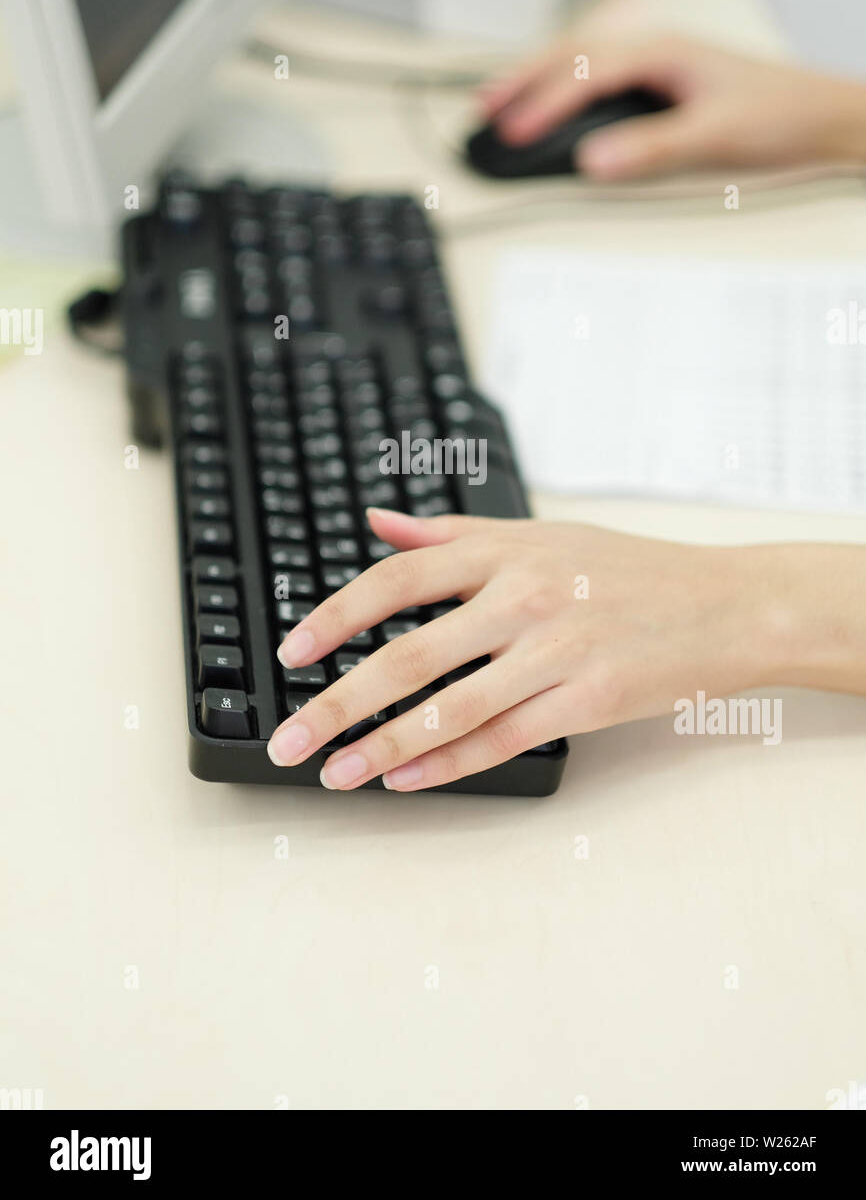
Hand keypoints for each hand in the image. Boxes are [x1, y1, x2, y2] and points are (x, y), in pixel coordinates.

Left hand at [267, 509, 783, 790]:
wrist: (723, 604)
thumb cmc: (626, 569)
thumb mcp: (539, 532)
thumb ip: (450, 532)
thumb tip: (374, 522)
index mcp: (502, 550)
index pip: (395, 581)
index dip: (334, 619)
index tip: (291, 654)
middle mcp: (521, 597)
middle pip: (406, 656)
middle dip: (336, 703)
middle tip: (289, 738)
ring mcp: (555, 651)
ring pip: (448, 710)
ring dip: (381, 748)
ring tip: (334, 775)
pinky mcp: (586, 700)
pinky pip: (501, 740)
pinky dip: (447, 765)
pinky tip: (405, 780)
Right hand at [479, 32, 865, 180]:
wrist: (822, 118)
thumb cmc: (779, 115)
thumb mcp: (713, 135)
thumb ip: (649, 148)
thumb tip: (593, 161)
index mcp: (662, 51)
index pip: (584, 73)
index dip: (542, 104)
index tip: (512, 132)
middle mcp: (654, 50)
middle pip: (570, 54)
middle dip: (522, 79)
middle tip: (484, 107)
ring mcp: (656, 64)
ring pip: (580, 61)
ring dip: (537, 80)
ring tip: (500, 102)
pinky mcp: (660, 84)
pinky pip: (596, 77)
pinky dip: (564, 88)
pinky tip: (551, 103)